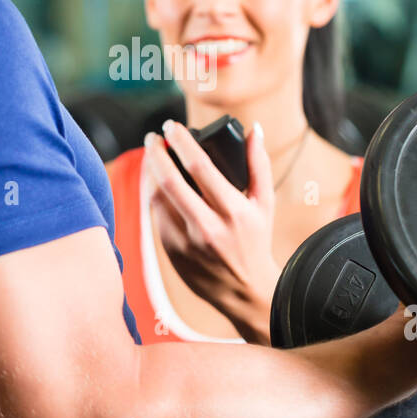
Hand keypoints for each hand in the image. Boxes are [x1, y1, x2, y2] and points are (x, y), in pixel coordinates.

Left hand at [142, 119, 279, 343]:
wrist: (245, 291)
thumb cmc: (256, 240)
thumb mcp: (265, 204)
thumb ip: (259, 165)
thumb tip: (253, 130)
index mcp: (234, 212)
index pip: (200, 167)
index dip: (181, 142)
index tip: (172, 126)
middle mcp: (208, 228)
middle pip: (170, 181)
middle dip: (156, 153)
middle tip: (153, 137)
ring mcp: (187, 242)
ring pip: (157, 198)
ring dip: (150, 172)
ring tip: (153, 156)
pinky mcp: (171, 251)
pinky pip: (156, 216)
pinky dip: (154, 195)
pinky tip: (157, 183)